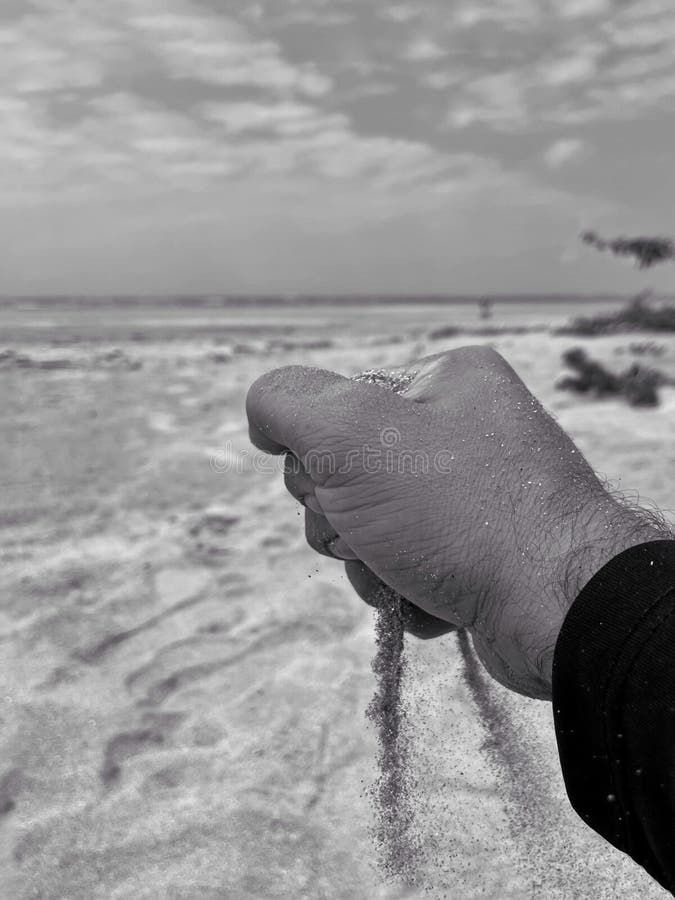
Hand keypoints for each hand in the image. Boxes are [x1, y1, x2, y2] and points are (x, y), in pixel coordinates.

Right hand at [247, 346, 666, 699]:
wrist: (556, 608)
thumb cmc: (457, 510)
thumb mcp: (351, 434)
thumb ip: (288, 403)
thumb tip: (265, 412)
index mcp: (445, 382)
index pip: (335, 411)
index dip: (320, 459)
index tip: (342, 486)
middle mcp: (464, 432)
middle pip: (346, 474)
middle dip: (342, 519)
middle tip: (372, 532)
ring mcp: (475, 497)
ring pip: (369, 529)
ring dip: (368, 563)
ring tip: (406, 572)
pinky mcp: (479, 555)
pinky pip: (406, 567)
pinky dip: (403, 589)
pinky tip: (432, 597)